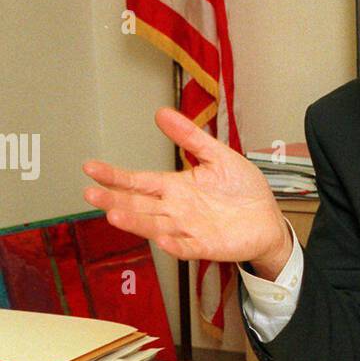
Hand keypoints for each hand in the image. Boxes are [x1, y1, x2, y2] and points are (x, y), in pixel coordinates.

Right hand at [82, 107, 292, 274]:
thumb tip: (162, 113)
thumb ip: (190, 137)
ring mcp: (189, 230)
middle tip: (90, 195)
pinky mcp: (207, 246)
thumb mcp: (218, 156)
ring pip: (155, 226)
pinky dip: (174, 244)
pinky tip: (162, 238)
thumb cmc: (243, 190)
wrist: (268, 219)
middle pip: (139, 205)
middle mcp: (176, 210)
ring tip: (114, 216)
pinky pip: (187, 247)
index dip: (115, 176)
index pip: (139, 181)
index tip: (91, 168)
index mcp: (176, 187)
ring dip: (136, 222)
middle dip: (114, 200)